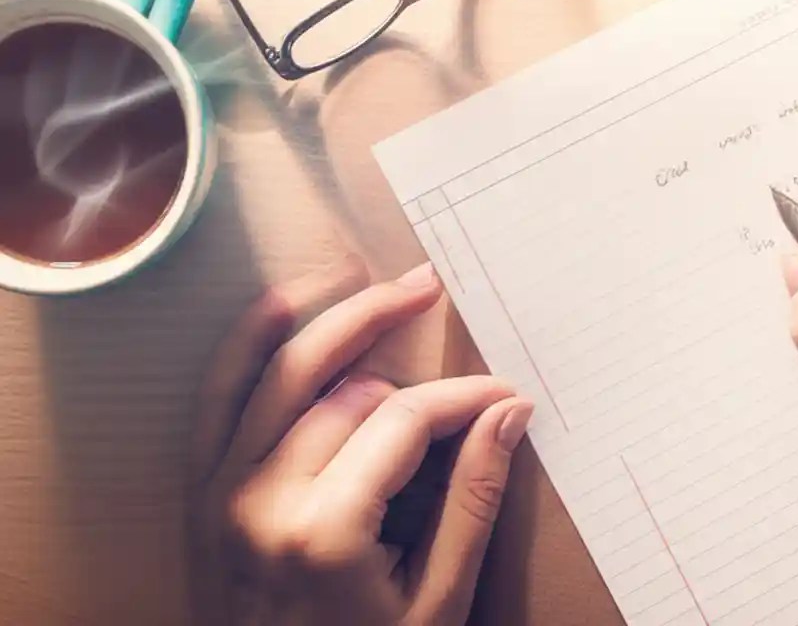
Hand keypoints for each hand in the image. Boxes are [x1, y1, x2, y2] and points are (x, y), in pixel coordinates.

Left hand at [186, 258, 533, 625]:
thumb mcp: (437, 601)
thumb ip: (472, 502)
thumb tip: (509, 416)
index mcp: (326, 531)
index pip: (405, 422)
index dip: (462, 396)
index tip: (503, 393)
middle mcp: (263, 498)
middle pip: (350, 391)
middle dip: (406, 352)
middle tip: (441, 299)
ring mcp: (224, 490)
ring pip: (284, 372)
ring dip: (337, 320)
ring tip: (385, 286)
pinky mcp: (205, 490)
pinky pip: (220, 395)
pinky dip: (252, 342)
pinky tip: (291, 302)